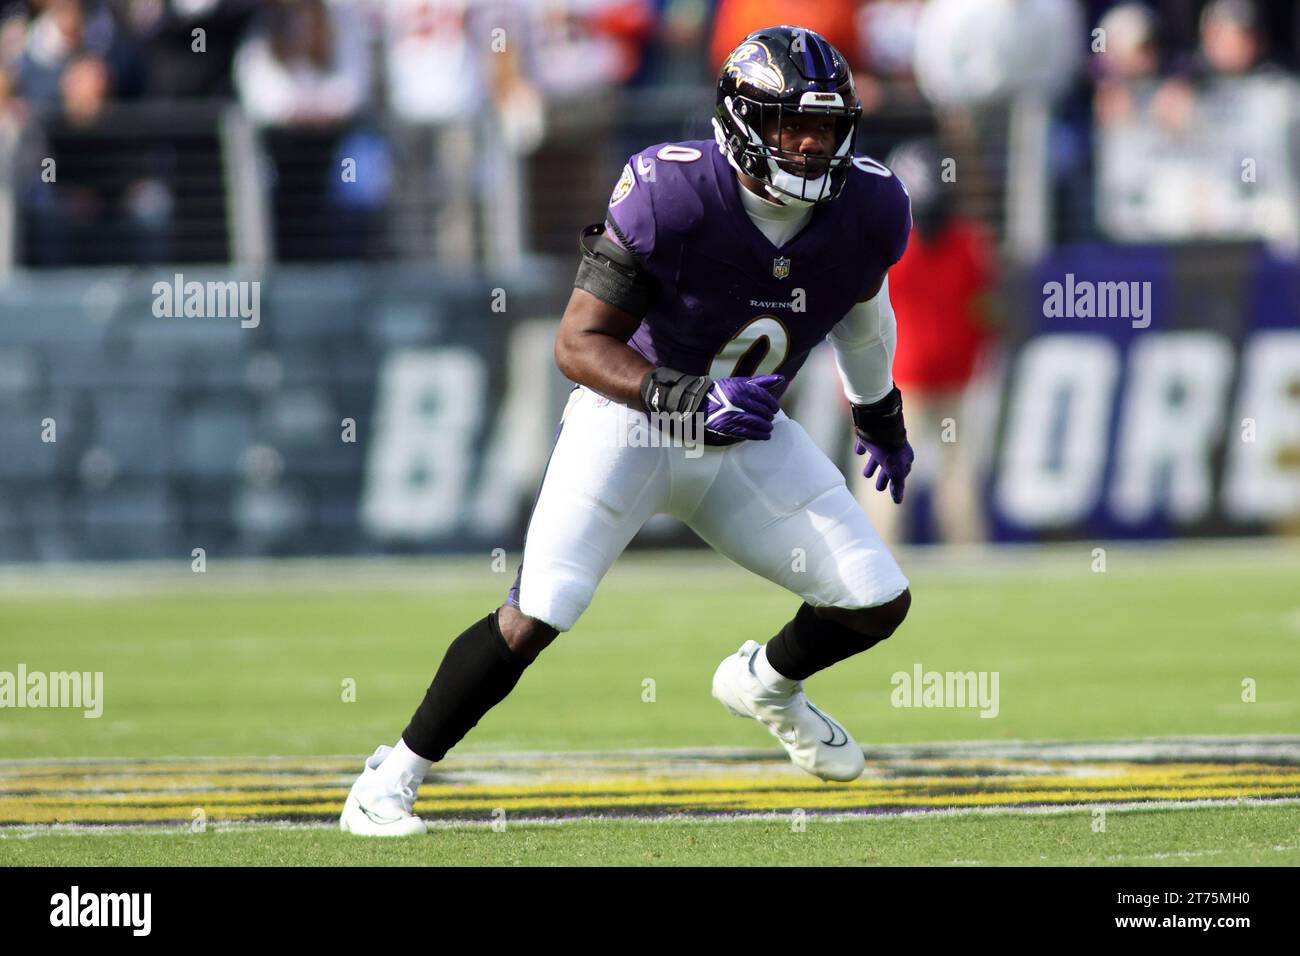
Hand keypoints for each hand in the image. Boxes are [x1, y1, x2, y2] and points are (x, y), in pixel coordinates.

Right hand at [704, 374, 784, 440]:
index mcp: (741, 388)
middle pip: (761, 411)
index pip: (763, 396)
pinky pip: (747, 433)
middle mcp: (737, 401)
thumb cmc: (723, 391)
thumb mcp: (740, 382)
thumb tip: (780, 378)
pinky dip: (758, 435)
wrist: (702, 402)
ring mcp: (732, 414)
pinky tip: (764, 436)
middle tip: (770, 418)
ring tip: (769, 428)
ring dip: (765, 427)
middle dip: (769, 416)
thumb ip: (761, 381)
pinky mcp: (728, 426)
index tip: (775, 408)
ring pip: (756, 423)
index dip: (772, 404)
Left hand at [850, 384, 910, 502]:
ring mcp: (882, 442)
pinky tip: (858, 451)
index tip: (892, 490)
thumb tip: (898, 501)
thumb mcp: (896, 473)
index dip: (897, 482)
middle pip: (889, 466)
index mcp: (903, 457)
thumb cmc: (891, 453)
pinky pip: (865, 442)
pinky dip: (862, 448)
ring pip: (877, 456)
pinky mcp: (870, 436)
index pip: (901, 472)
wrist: (880, 429)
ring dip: (872, 466)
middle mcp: (894, 449)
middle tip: (878, 488)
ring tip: (865, 475)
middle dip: (884, 477)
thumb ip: (897, 487)